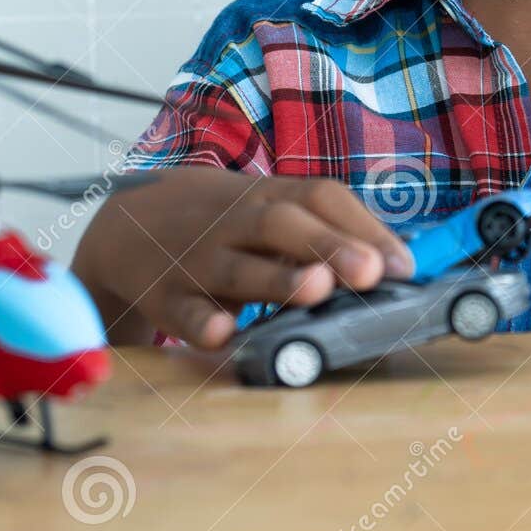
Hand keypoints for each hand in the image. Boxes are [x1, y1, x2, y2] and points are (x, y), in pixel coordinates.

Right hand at [72, 167, 415, 348]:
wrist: (126, 226)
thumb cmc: (224, 225)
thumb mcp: (270, 213)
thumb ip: (327, 233)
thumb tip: (396, 266)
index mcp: (269, 198)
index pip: (321, 197)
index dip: (365, 227)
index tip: (404, 266)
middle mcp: (237, 223)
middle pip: (282, 224)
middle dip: (329, 245)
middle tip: (369, 273)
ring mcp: (199, 259)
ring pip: (239, 267)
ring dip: (278, 278)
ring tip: (316, 289)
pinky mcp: (165, 296)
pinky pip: (183, 310)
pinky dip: (201, 321)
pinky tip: (223, 333)